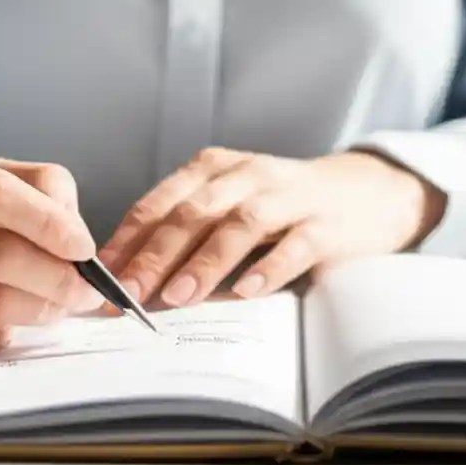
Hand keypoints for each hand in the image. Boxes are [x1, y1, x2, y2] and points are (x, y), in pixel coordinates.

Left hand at [99, 147, 445, 307]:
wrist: (365, 192)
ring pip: (240, 225)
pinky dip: (269, 267)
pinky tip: (248, 291)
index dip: (128, 240)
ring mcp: (288, 197)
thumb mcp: (229, 204)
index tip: (100, 277)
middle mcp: (247, 175)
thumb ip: (186, 230)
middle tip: (128, 293)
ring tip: (179, 295)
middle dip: (155, 256)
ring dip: (206, 261)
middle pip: (192, 213)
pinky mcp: (325, 224)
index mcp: (213, 168)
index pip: (159, 204)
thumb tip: (127, 278)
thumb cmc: (282, 206)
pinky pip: (295, 244)